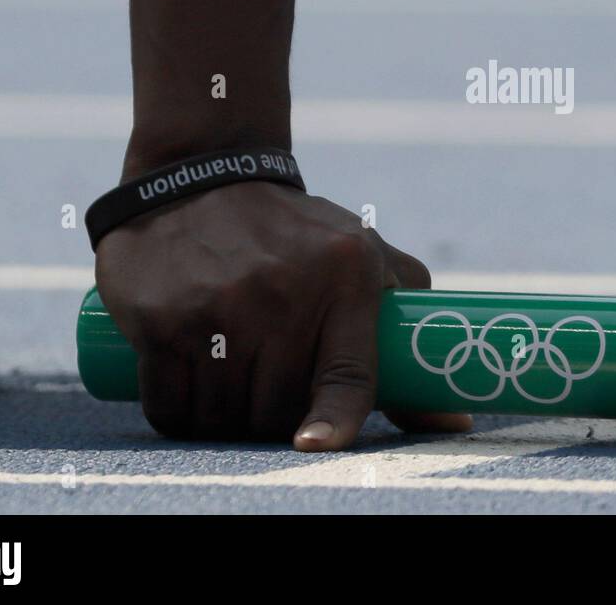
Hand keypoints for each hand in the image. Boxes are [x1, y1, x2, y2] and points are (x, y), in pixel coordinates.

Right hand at [94, 180, 470, 447]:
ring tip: (229, 384)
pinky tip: (189, 386)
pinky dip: (179, 412)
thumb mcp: (361, 258)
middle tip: (268, 395)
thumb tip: (454, 419)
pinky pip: (169, 404)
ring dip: (224, 421)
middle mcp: (282, 292)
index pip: (348, 375)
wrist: (202, 171)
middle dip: (274, 419)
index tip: (317, 445)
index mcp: (346, 277)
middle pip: (278, 410)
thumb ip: (403, 331)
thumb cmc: (296, 233)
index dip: (336, 421)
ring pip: (222, 416)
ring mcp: (218, 306)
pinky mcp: (161, 319)